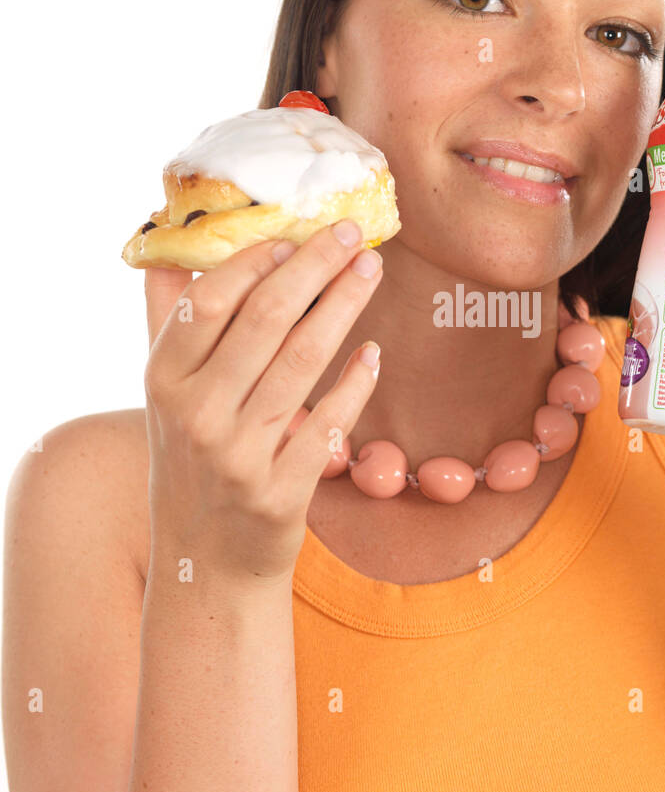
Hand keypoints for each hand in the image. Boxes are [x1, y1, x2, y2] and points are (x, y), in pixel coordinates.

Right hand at [142, 222, 383, 583]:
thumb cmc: (192, 456)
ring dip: (344, 307)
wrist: (206, 559)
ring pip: (302, 363)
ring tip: (372, 270)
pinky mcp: (281, 493)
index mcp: (163, 380)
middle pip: (264, 321)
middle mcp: (196, 415)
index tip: (295, 232)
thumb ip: (168, 317)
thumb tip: (171, 241)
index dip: (255, 262)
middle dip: (314, 267)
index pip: (210, 302)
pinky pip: (329, 425)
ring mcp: (238, 456)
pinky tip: (374, 353)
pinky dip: (356, 384)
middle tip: (352, 232)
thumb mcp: (166, 392)